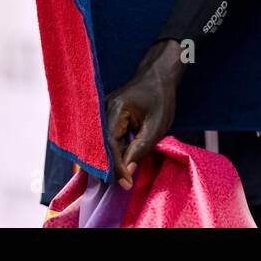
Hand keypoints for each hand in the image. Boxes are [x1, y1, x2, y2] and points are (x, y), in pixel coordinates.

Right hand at [104, 39, 186, 189]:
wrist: (157, 76)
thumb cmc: (160, 97)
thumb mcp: (156, 125)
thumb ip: (141, 148)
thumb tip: (127, 171)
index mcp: (114, 109)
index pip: (110, 144)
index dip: (117, 166)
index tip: (126, 183)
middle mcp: (102, 112)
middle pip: (100, 147)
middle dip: (110, 167)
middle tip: (123, 184)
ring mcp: (102, 115)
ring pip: (101, 146)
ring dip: (111, 161)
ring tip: (122, 177)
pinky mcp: (106, 119)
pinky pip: (105, 140)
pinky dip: (113, 153)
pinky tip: (122, 163)